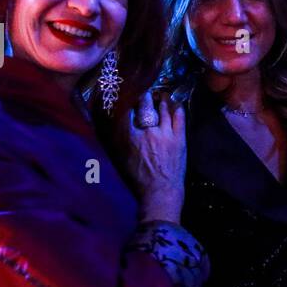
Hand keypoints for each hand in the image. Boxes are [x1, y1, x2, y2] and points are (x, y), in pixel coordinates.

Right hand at [126, 91, 186, 222]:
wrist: (160, 194)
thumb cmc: (137, 180)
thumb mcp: (119, 159)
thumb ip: (114, 139)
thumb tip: (107, 124)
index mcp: (128, 137)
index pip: (125, 109)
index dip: (126, 98)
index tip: (126, 92)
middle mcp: (145, 132)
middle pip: (144, 104)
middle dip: (144, 96)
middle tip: (144, 92)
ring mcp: (164, 134)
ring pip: (163, 108)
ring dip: (161, 100)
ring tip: (160, 96)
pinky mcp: (179, 138)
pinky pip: (179, 116)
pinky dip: (176, 107)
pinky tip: (174, 103)